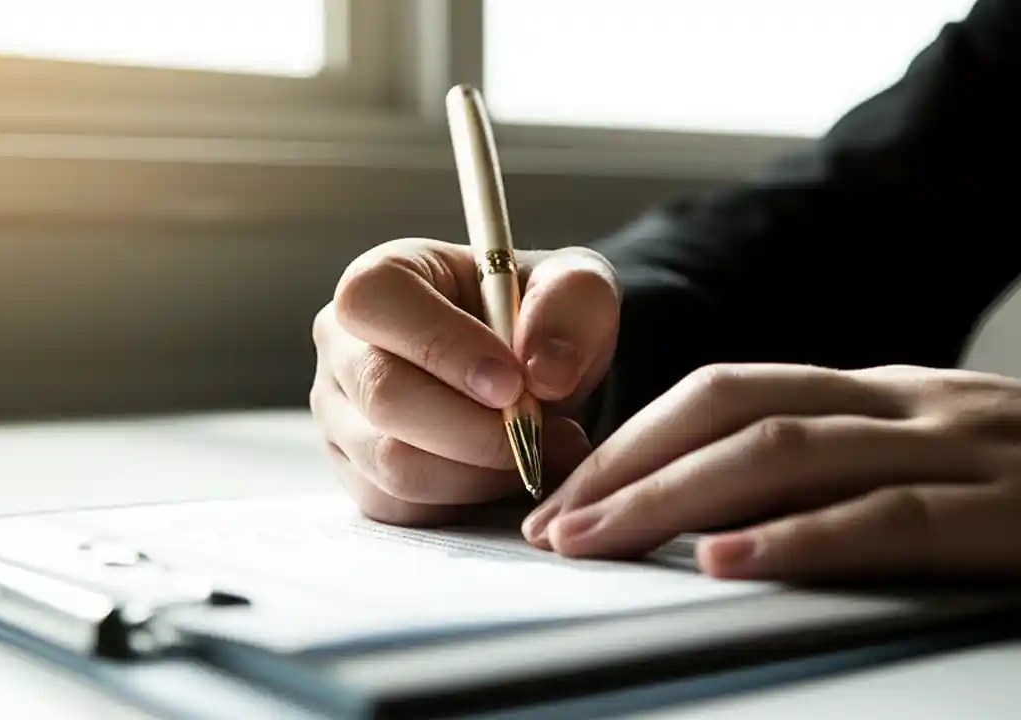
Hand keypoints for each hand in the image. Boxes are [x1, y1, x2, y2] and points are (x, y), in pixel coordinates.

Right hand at [310, 238, 618, 525]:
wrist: (531, 370)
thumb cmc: (537, 316)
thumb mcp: (576, 286)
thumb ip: (569, 306)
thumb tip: (545, 373)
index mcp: (380, 278)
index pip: (376, 301)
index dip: (441, 344)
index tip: (513, 383)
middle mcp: (343, 345)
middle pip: (383, 395)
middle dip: (475, 428)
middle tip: (543, 432)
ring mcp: (340, 416)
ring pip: (394, 463)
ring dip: (481, 471)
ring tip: (541, 451)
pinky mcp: (358, 474)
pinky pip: (403, 505)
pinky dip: (467, 500)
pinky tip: (506, 472)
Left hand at [524, 363, 1020, 581]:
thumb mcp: (921, 458)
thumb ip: (830, 470)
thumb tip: (705, 518)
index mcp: (873, 392)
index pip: (726, 391)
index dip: (634, 438)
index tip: (566, 493)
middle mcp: (903, 403)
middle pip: (733, 408)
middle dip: (629, 465)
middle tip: (551, 524)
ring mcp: (958, 448)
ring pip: (787, 452)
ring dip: (673, 497)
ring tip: (596, 541)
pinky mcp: (1008, 514)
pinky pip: (887, 517)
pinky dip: (799, 540)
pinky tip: (727, 564)